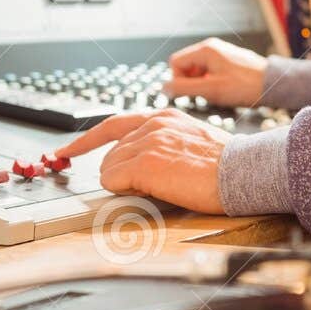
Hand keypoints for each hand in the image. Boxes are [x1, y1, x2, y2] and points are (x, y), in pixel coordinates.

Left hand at [55, 108, 228, 212]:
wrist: (244, 171)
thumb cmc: (226, 165)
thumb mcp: (192, 142)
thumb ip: (164, 144)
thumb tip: (142, 164)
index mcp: (163, 117)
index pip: (113, 125)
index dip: (86, 141)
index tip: (66, 151)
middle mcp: (152, 125)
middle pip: (109, 154)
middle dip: (121, 174)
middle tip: (149, 186)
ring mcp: (147, 143)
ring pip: (108, 170)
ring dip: (127, 184)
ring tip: (161, 186)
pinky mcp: (145, 164)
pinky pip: (112, 182)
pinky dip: (126, 192)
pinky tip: (154, 190)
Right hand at [166, 36, 266, 106]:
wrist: (272, 84)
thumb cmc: (245, 86)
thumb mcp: (210, 90)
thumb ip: (184, 88)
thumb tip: (164, 88)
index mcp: (205, 50)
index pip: (175, 63)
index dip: (178, 80)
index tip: (191, 93)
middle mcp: (211, 47)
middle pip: (186, 65)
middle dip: (191, 82)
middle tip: (206, 94)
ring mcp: (220, 53)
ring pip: (197, 70)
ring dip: (201, 83)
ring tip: (217, 93)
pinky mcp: (228, 61)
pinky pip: (209, 71)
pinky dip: (211, 82)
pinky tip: (224, 90)